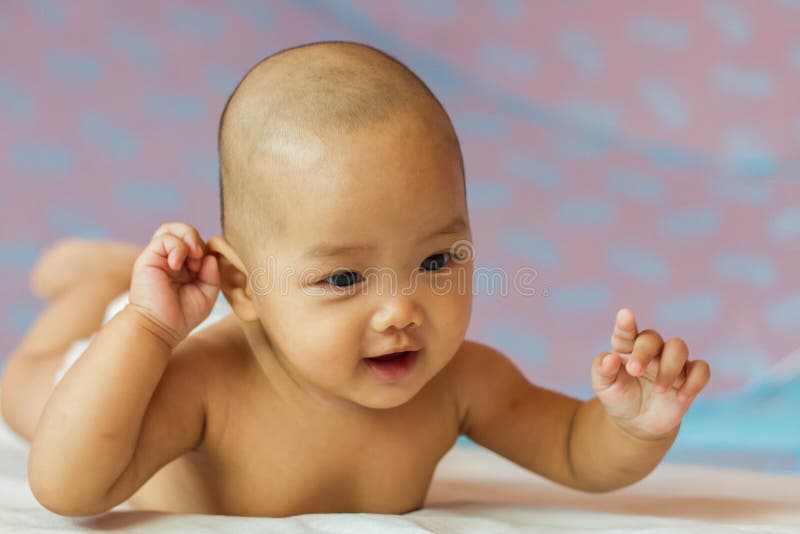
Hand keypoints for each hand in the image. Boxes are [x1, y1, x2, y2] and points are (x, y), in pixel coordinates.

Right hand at [128, 222, 220, 347]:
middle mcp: (170, 259)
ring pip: (172, 228)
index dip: (207, 250)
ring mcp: (159, 257)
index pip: (197, 243)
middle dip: (198, 241)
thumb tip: (211, 256)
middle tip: (200, 261)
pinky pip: (164, 238)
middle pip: (185, 231)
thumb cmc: (181, 315)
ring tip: (193, 258)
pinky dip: (177, 247)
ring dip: (189, 238)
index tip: (208, 268)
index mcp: (184, 266)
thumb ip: (212, 274)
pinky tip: (177, 265)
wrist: (159, 329)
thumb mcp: (206, 293)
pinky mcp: (148, 258)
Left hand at [591, 308, 710, 439]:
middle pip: (652, 338)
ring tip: (659, 389)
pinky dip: (694, 381)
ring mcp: (670, 362)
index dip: (625, 323)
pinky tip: (681, 396)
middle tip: (635, 371)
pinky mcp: (688, 377)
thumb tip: (609, 359)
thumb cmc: (619, 397)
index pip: (625, 331)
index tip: (624, 315)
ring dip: (669, 367)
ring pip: (679, 347)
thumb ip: (602, 371)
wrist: (638, 423)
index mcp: (625, 347)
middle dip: (644, 352)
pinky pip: (701, 369)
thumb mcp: (604, 387)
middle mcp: (650, 350)